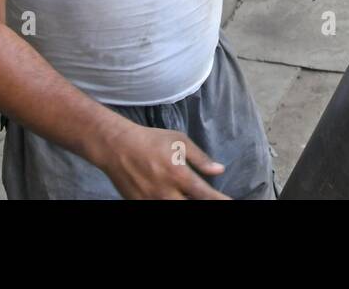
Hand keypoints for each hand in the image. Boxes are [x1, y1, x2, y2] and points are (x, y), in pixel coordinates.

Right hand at [95, 123, 229, 199]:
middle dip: (202, 204)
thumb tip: (219, 170)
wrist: (117, 147)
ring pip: (175, 209)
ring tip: (186, 194)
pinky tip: (172, 195)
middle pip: (191, 207)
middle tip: (205, 197)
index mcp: (179, 175)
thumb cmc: (151, 141)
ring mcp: (152, 201)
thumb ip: (200, 158)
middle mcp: (166, 193)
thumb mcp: (179, 142)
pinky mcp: (140, 204)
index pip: (206, 195)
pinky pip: (157, 207)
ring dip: (185, 202)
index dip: (220, 201)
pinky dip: (168, 202)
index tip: (231, 203)